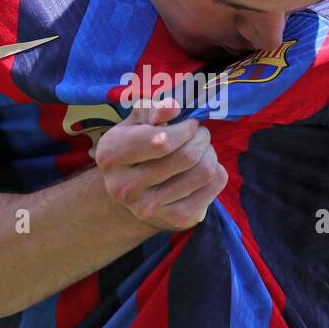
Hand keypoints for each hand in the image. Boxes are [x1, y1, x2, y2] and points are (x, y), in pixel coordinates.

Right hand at [91, 98, 227, 231]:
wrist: (135, 192)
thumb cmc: (138, 146)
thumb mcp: (137, 122)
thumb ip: (153, 110)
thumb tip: (173, 108)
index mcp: (111, 155)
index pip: (163, 141)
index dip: (186, 128)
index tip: (190, 124)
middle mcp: (124, 187)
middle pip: (187, 157)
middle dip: (202, 138)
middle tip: (200, 134)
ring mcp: (149, 208)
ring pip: (204, 172)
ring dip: (211, 153)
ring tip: (202, 149)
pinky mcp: (175, 219)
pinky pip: (214, 187)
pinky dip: (217, 172)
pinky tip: (203, 168)